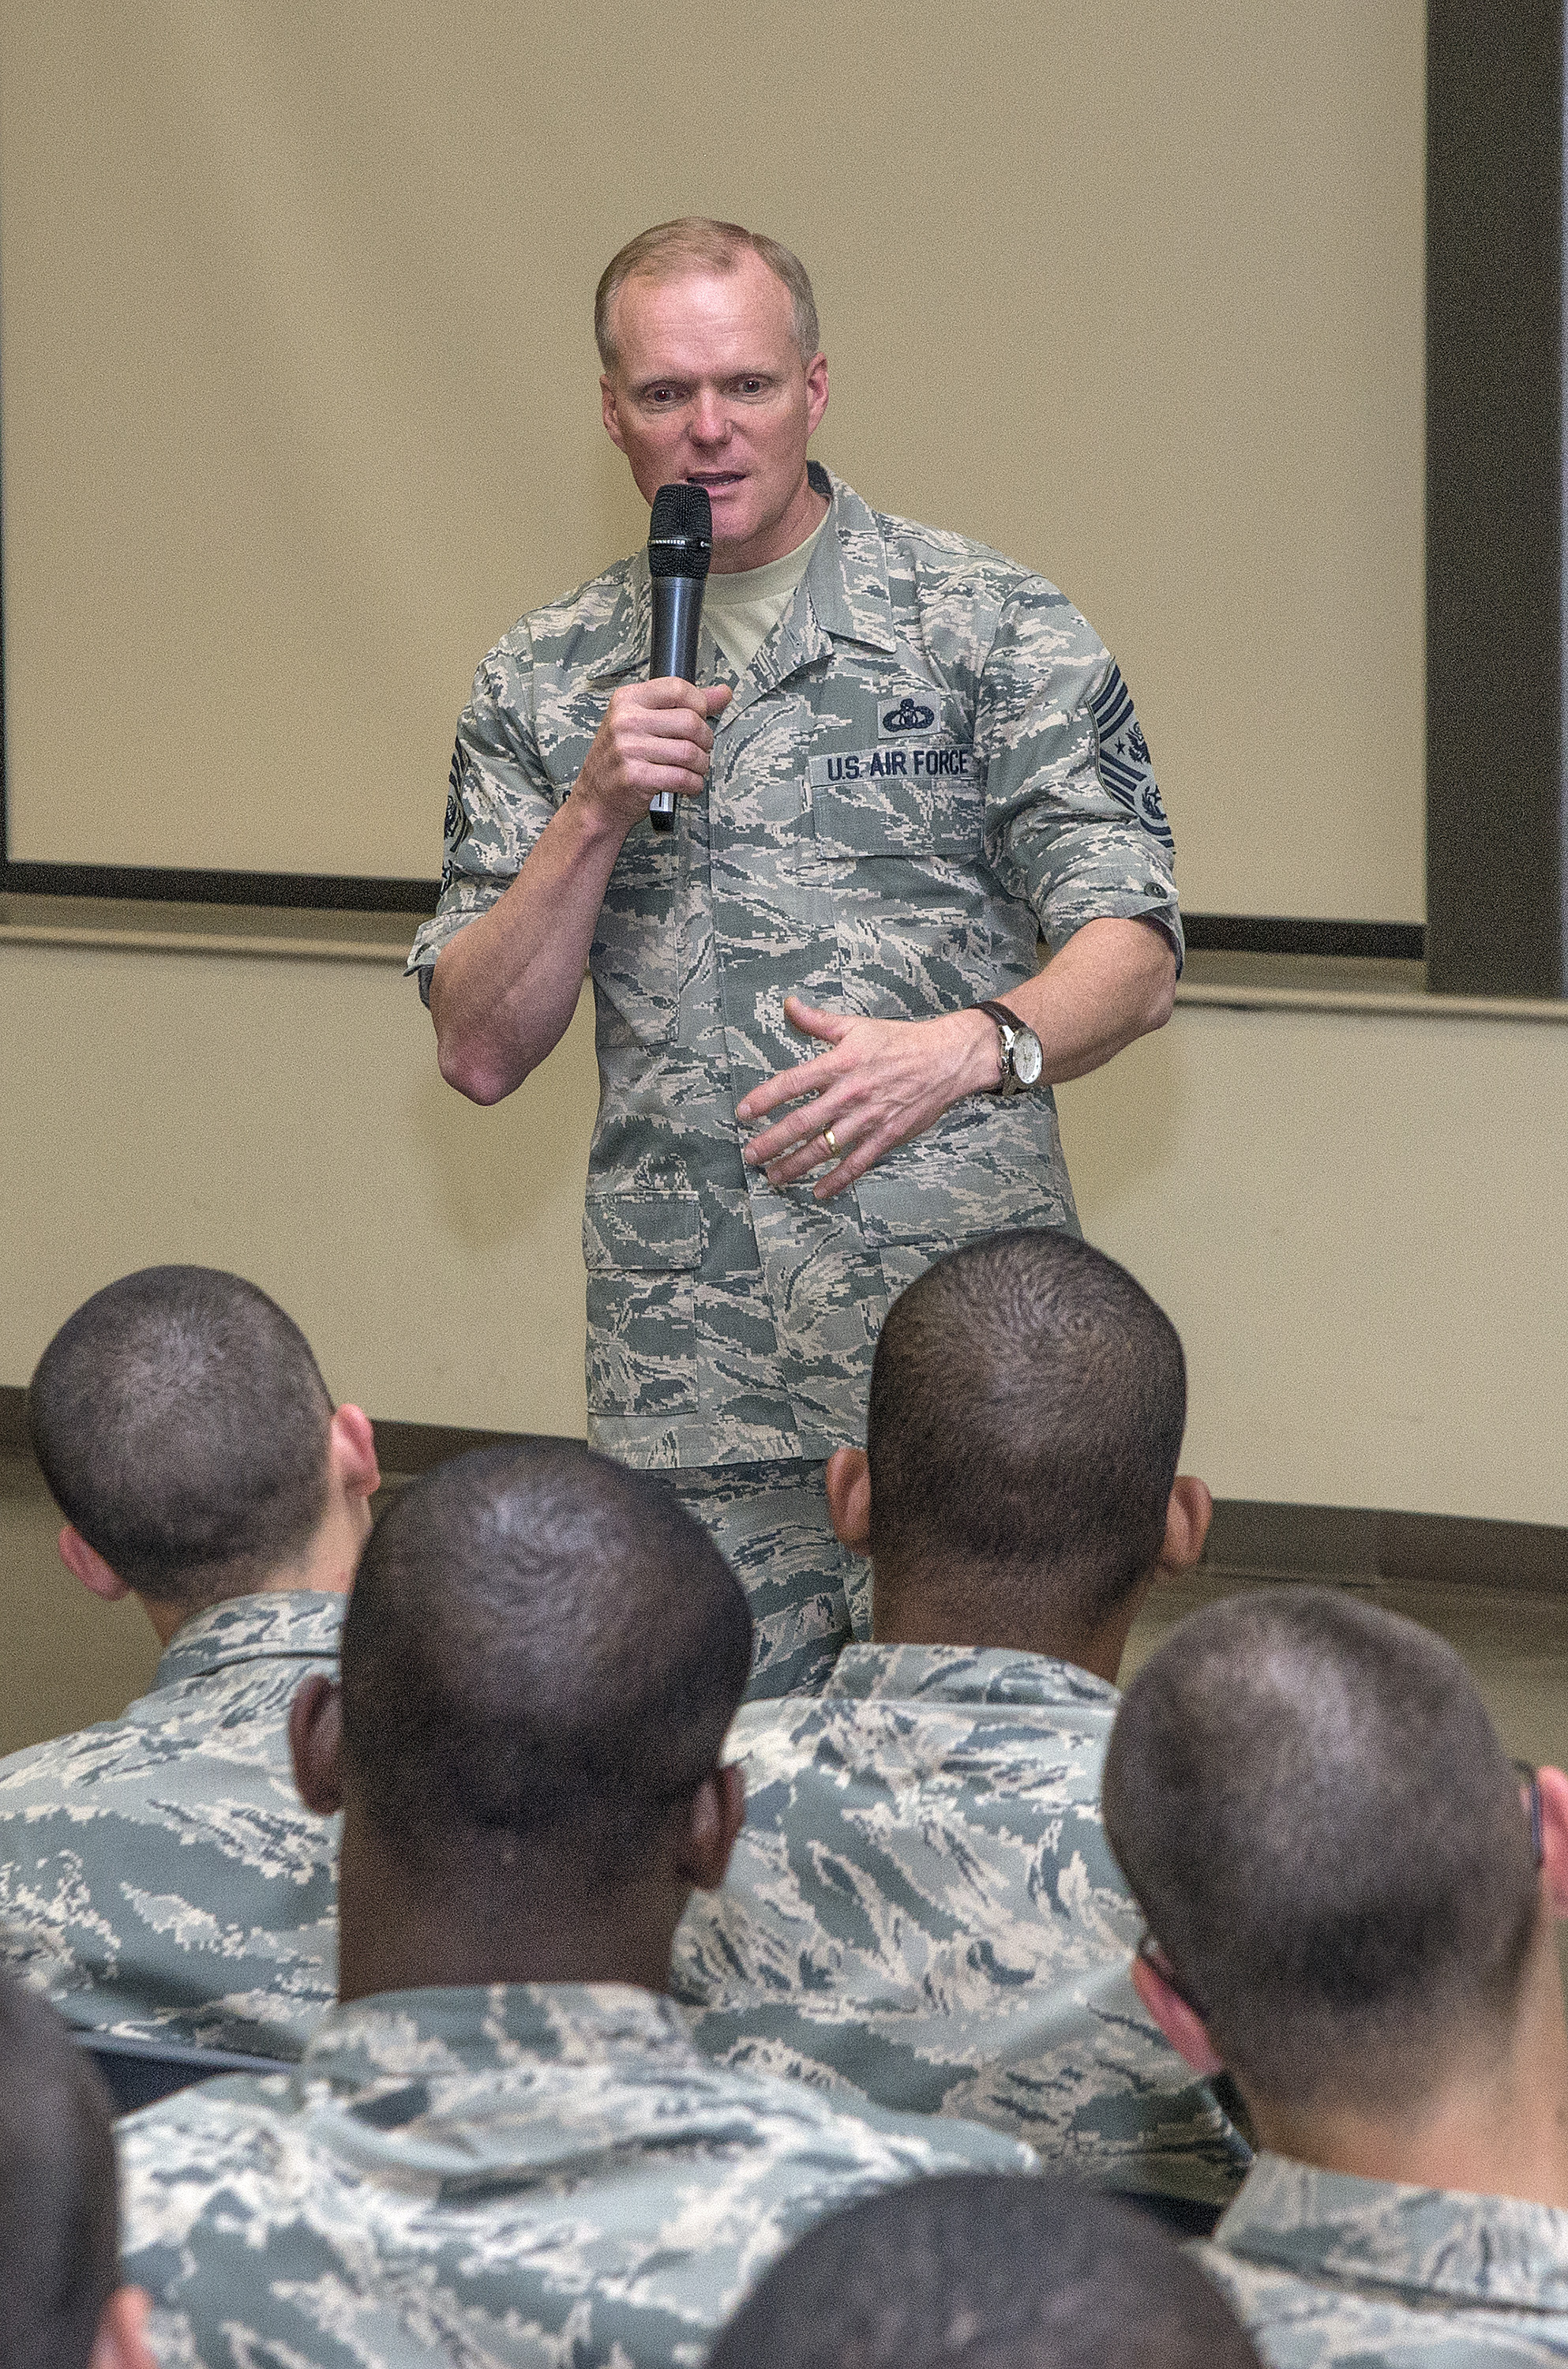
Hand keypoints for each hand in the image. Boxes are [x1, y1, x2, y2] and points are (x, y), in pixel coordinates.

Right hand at [574, 679, 731, 831]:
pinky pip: (682, 778)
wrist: (596, 800)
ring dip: (701, 765)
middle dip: (705, 740)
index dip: (699, 705)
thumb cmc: (620, 760)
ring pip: (690, 752)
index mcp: (627, 700)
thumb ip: (684, 706)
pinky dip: (694, 784)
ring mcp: (629, 749)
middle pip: (690, 722)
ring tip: (694, 769)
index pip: (677, 688)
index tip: (700, 718)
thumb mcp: (644, 723)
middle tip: (699, 749)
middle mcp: (626, 721)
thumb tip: (722, 693)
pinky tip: (688, 784)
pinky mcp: (636, 776)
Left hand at [736, 996, 1000, 1200]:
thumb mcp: (856, 1026)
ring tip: (773, 1176)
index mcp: (839, 1064)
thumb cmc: (899, 1041)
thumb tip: (788, 1004)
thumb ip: (818, 1021)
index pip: (791, 1083)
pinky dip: (837, 1180)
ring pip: (824, 1148)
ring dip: (795, 1165)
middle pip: (802, 1122)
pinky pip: (857, 1163)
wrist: (946, 1059)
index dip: (764, 1099)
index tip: (742, 1112)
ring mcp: (867, 1119)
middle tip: (750, 1155)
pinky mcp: (886, 1137)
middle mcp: (849, 1094)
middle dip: (771, 1141)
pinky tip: (819, 1192)